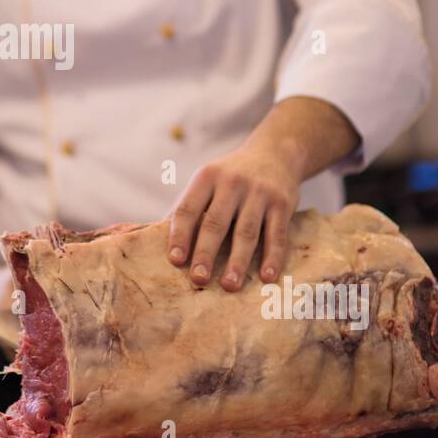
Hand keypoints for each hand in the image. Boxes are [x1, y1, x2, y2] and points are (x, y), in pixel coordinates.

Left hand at [166, 142, 300, 291]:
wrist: (275, 153)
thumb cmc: (231, 176)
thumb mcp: (207, 181)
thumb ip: (187, 207)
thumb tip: (155, 236)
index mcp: (206, 178)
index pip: (188, 209)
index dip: (180, 235)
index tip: (174, 260)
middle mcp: (232, 183)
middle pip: (216, 223)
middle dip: (206, 252)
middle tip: (198, 279)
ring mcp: (259, 193)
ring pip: (246, 232)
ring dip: (238, 261)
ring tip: (229, 285)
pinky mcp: (282, 203)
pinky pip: (277, 234)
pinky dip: (273, 257)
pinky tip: (266, 276)